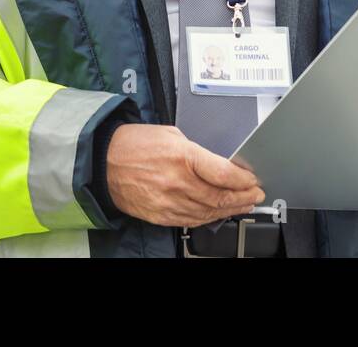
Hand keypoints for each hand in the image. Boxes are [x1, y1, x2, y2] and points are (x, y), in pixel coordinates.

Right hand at [105, 124, 265, 226]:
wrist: (103, 162)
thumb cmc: (133, 144)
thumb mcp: (171, 135)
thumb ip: (197, 152)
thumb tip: (218, 166)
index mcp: (181, 156)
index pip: (223, 173)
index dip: (243, 180)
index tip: (252, 180)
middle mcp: (176, 182)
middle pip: (220, 197)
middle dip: (243, 197)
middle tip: (255, 196)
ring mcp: (168, 202)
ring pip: (208, 212)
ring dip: (230, 210)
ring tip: (242, 205)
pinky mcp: (160, 216)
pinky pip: (191, 221)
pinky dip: (209, 219)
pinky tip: (218, 214)